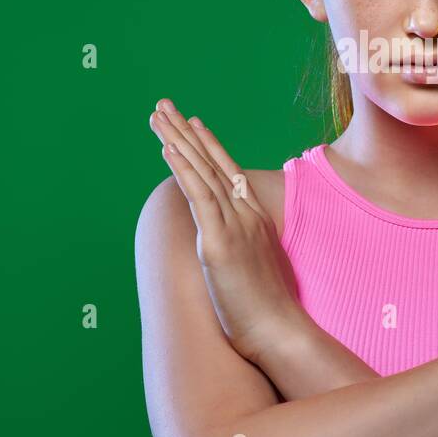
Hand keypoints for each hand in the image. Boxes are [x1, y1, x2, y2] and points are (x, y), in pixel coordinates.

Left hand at [149, 100, 301, 364]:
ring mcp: (234, 225)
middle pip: (211, 162)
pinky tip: (169, 150)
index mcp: (255, 219)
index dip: (209, 145)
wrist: (280, 332)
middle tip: (163, 105)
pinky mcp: (219, 242)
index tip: (193, 123)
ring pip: (202, 172)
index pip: (227, 172)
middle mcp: (246, 214)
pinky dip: (184, 170)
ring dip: (176, 140)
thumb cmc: (270, 312)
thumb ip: (246, 252)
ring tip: (157, 116)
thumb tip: (232, 253)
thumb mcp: (258, 271)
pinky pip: (199, 197)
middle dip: (184, 131)